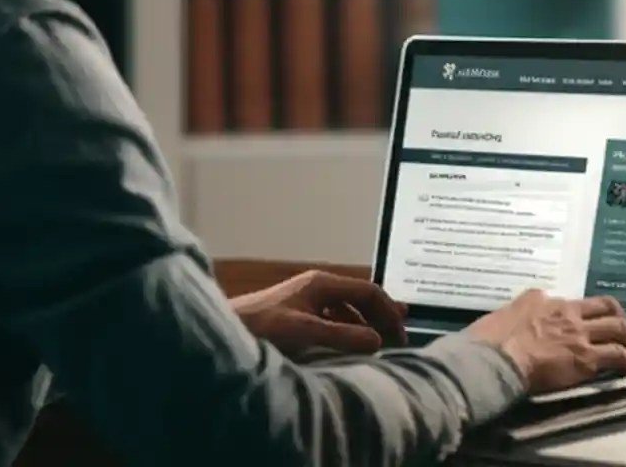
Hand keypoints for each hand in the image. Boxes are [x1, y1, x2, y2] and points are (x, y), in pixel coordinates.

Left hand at [230, 270, 406, 356]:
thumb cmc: (262, 326)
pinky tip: (350, 342)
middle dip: (382, 315)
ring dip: (367, 323)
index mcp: (323, 283)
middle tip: (400, 338)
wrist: (224, 330)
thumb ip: (343, 336)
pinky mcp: (296, 313)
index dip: (389, 313)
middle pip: (361, 296)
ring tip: (382, 339)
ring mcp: (306, 298)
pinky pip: (333, 317)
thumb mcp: (306, 331)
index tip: (401, 337)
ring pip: (347, 307)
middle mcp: (317, 286)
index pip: (370, 291)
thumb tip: (377, 341)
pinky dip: (349, 328)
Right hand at [465, 289, 625, 393]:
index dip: (585, 311)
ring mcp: (579, 334)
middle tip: (622, 331)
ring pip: (619, 329)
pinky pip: (618, 356)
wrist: (495, 358)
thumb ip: (517, 313)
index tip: (586, 322)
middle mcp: (567, 312)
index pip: (572, 301)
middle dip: (618, 318)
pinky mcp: (587, 358)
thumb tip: (516, 320)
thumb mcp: (503, 313)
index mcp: (543, 300)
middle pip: (606, 306)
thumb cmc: (489, 341)